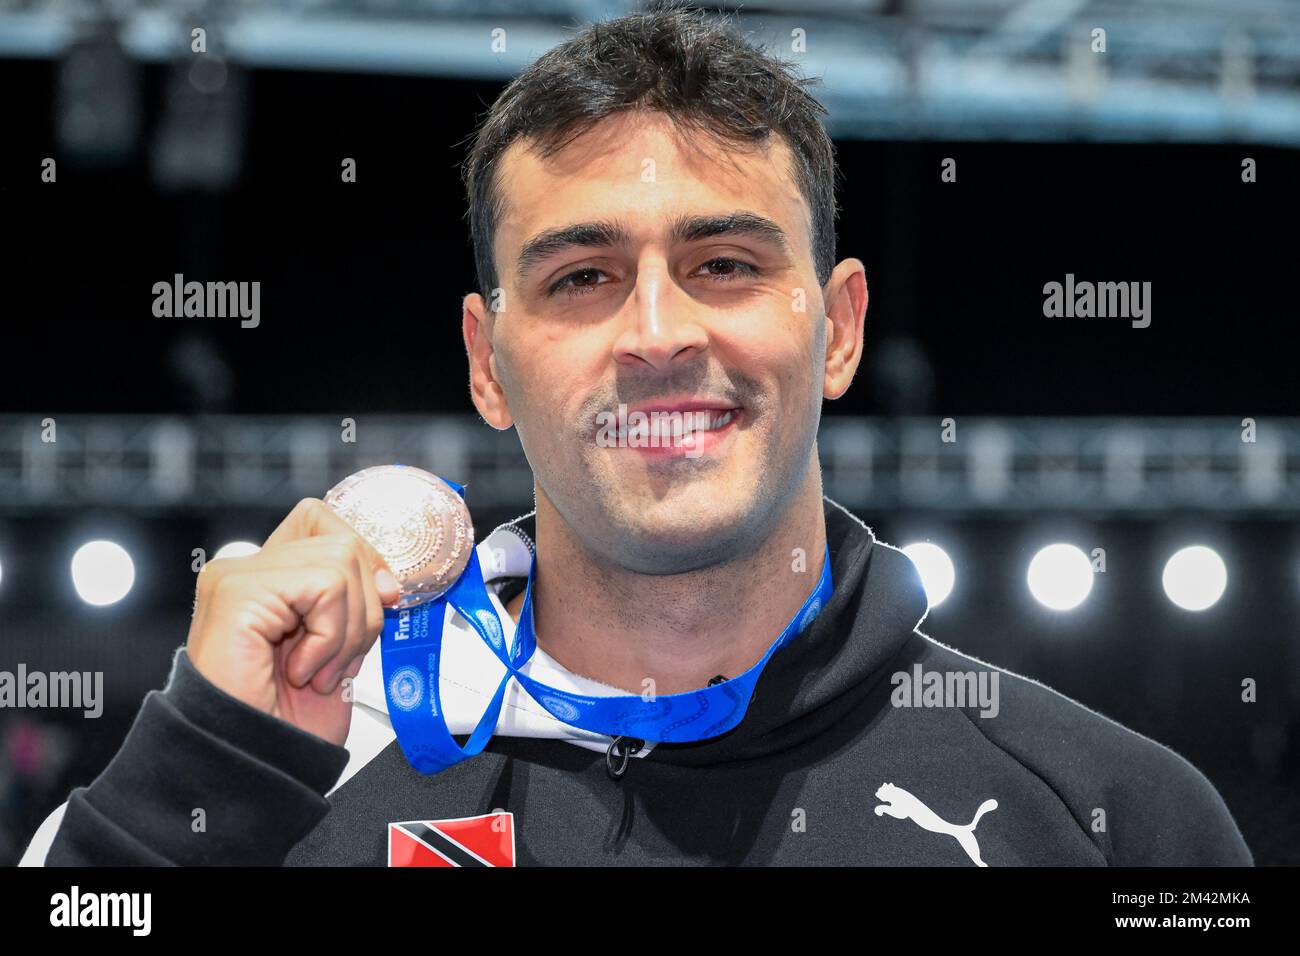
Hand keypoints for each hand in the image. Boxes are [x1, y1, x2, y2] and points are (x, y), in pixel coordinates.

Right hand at [186, 498, 400, 745]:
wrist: (251, 762)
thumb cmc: (284, 719)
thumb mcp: (340, 648)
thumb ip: (357, 604)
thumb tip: (388, 582)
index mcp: (267, 576)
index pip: (324, 521)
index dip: (363, 558)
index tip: (377, 605)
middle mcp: (246, 567)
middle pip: (343, 541)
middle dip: (362, 608)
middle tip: (336, 661)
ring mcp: (236, 575)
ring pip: (341, 561)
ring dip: (346, 630)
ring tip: (315, 671)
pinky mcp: (236, 590)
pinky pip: (323, 587)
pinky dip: (328, 637)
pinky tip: (300, 669)